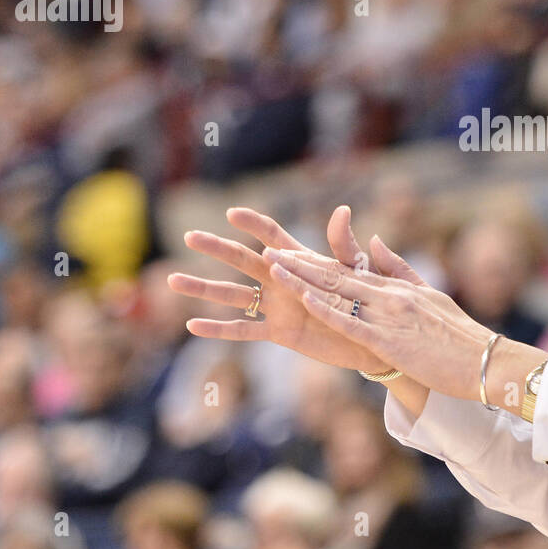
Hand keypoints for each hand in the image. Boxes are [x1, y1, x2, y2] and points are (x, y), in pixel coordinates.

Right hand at [168, 206, 390, 373]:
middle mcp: (283, 280)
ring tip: (172, 280)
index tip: (232, 212)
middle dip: (216, 248)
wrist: (375, 338)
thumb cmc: (370, 300)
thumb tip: (343, 210)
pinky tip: (192, 325)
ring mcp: (277, 306)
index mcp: (301, 261)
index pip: (273, 237)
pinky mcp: (279, 333)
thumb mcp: (359, 272)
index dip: (253, 224)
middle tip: (189, 236)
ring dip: (203, 287)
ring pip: (233, 295)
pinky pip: (244, 330)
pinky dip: (218, 329)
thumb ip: (345, 246)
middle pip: (243, 260)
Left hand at [265, 238, 502, 401]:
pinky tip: (305, 298)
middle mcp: (391, 295)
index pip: (349, 271)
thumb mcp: (430, 295)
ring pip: (338, 294)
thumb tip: (375, 241)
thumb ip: (399, 269)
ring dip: (303, 280)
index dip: (315, 262)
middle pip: (336, 276)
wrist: (485, 361)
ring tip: (274, 267)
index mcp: (399, 287)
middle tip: (269, 251)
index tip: (289, 252)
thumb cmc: (460, 336)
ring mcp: (389, 316)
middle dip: (300, 264)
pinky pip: (351, 322)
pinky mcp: (389, 341)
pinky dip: (327, 308)